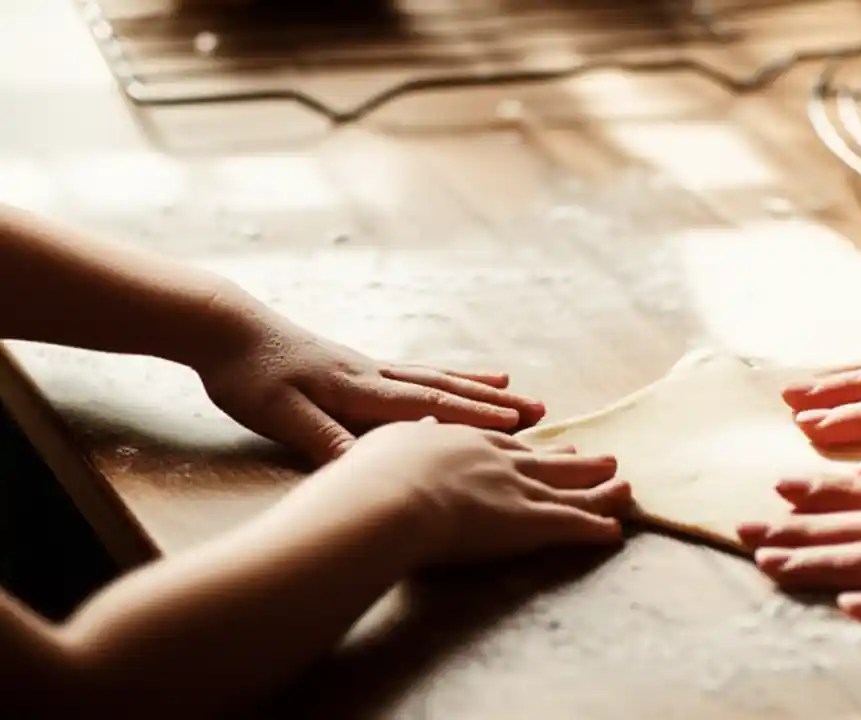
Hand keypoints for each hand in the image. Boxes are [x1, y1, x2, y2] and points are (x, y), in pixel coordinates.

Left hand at [195, 299, 545, 464]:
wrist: (223, 327)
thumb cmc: (247, 375)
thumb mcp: (277, 415)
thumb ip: (323, 441)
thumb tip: (369, 468)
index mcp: (359, 391)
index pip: (427, 407)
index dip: (473, 420)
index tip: (518, 428)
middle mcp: (374, 376)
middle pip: (445, 389)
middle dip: (493, 405)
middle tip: (540, 411)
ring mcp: (368, 368)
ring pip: (435, 378)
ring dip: (477, 389)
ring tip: (516, 392)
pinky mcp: (356, 367)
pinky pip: (414, 372)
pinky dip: (444, 376)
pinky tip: (455, 378)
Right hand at [336, 421, 629, 565]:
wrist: (388, 497)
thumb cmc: (373, 478)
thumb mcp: (389, 445)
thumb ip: (411, 439)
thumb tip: (422, 427)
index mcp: (462, 442)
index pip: (505, 444)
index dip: (530, 447)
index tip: (547, 444)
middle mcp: (496, 461)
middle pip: (546, 462)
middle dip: (576, 463)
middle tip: (603, 459)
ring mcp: (516, 489)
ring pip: (569, 490)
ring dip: (600, 490)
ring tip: (626, 486)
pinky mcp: (528, 522)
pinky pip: (571, 526)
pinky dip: (596, 528)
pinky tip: (616, 532)